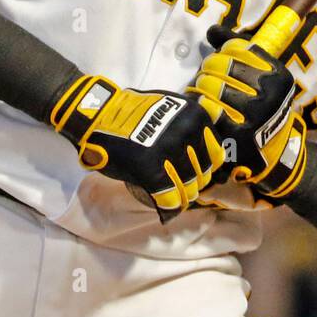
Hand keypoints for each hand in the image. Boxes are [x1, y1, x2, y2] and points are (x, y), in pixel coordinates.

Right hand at [50, 75, 230, 216]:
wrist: (100, 114)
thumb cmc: (135, 114)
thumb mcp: (172, 107)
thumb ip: (192, 124)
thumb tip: (212, 153)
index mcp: (195, 116)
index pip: (216, 156)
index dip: (206, 169)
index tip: (198, 174)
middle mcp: (186, 132)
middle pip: (203, 174)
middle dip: (194, 185)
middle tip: (184, 188)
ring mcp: (168, 151)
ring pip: (188, 188)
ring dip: (183, 198)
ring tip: (175, 199)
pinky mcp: (149, 169)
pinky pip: (169, 198)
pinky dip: (169, 207)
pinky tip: (165, 209)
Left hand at [192, 24, 307, 207]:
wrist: (274, 150)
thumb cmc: (263, 104)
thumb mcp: (263, 75)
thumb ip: (239, 48)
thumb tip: (212, 31)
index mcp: (277, 75)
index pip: (236, 48)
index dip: (222, 53)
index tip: (221, 62)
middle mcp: (268, 95)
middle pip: (219, 64)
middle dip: (207, 68)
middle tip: (206, 77)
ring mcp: (252, 116)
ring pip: (208, 84)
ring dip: (199, 85)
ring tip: (202, 90)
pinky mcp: (234, 135)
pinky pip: (205, 108)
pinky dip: (199, 103)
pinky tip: (201, 105)